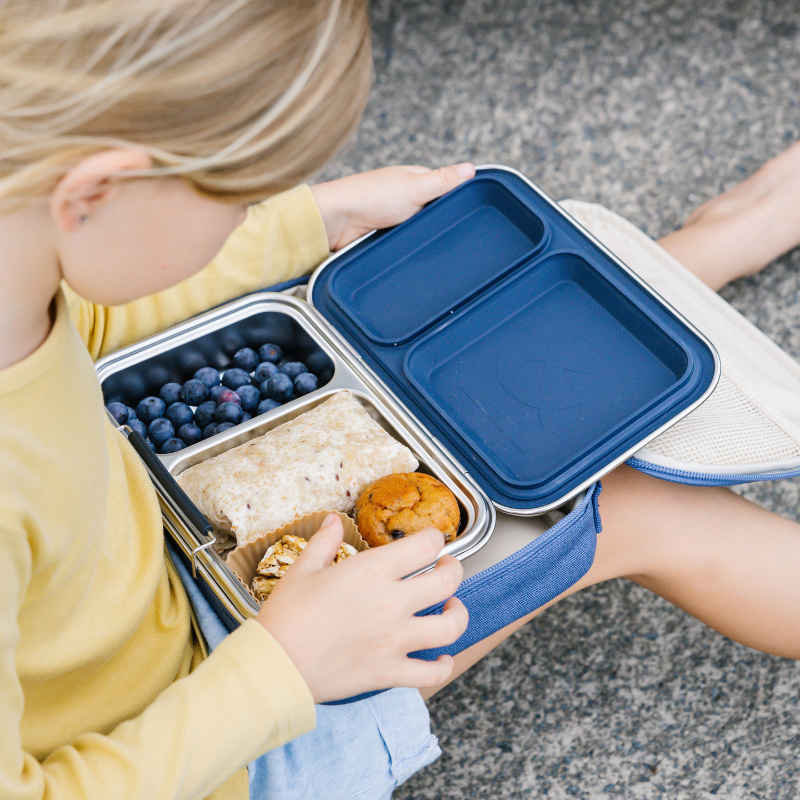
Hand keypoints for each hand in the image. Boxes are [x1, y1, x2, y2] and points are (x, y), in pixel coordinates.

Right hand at [256, 513, 467, 703]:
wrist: (275, 667)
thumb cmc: (286, 616)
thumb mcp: (302, 569)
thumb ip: (324, 542)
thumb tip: (332, 521)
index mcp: (372, 572)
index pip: (424, 546)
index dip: (434, 538)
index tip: (431, 541)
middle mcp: (391, 604)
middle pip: (447, 582)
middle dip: (454, 570)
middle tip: (447, 568)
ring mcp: (395, 640)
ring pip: (450, 627)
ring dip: (458, 614)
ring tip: (451, 608)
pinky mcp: (390, 673)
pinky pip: (432, 673)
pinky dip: (443, 666)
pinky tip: (441, 657)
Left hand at [310, 163, 475, 250]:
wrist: (336, 221)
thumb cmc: (369, 196)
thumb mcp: (414, 187)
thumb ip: (442, 180)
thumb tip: (470, 168)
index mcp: (415, 180)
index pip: (447, 188)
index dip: (459, 200)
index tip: (474, 213)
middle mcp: (406, 197)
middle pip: (436, 213)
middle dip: (442, 223)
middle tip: (456, 236)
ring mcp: (396, 218)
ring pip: (422, 231)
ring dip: (425, 237)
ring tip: (438, 248)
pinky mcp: (387, 237)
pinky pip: (407, 244)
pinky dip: (411, 247)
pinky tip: (417, 253)